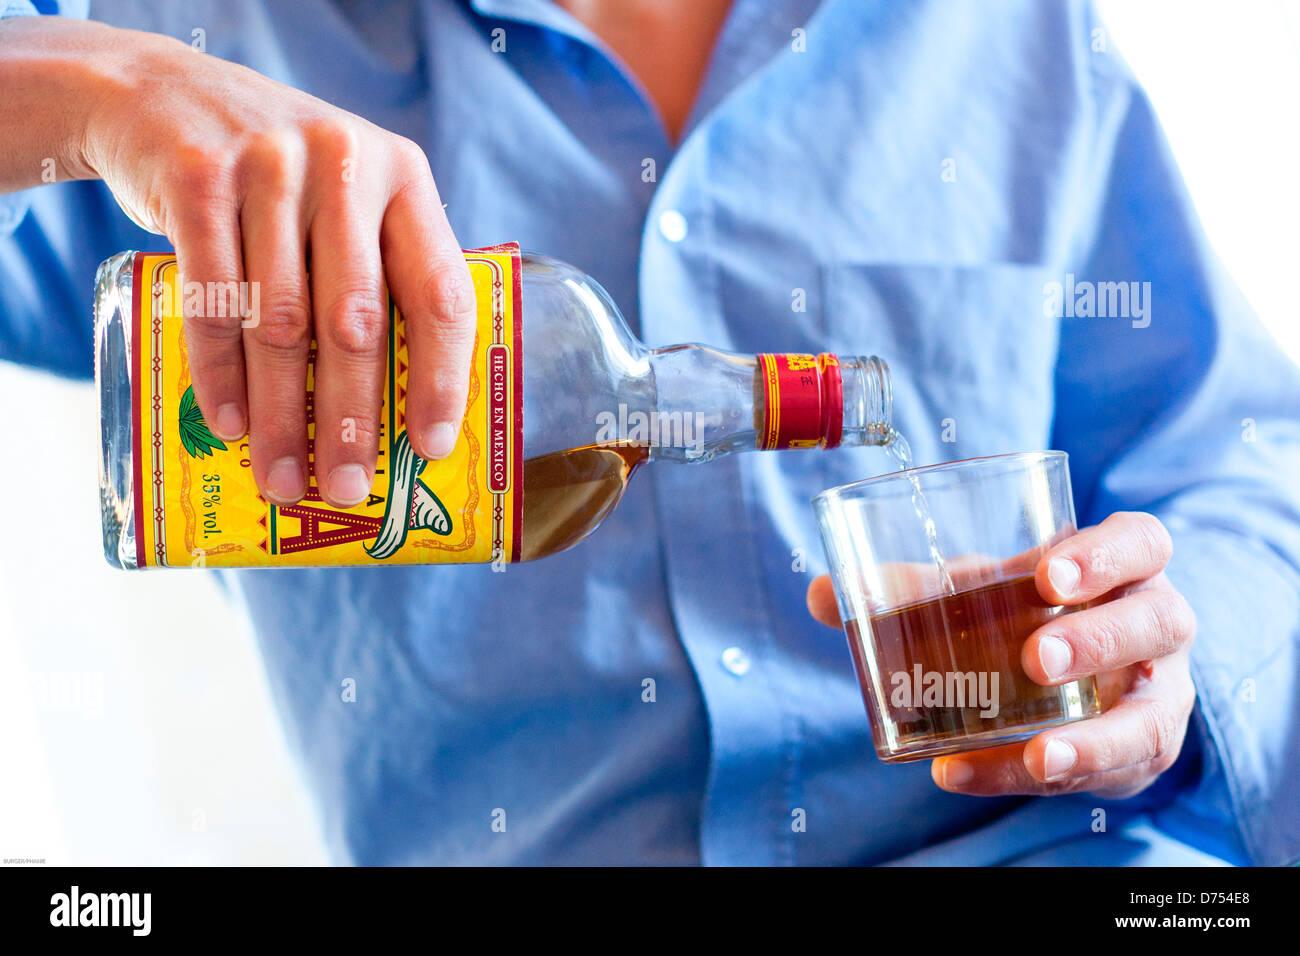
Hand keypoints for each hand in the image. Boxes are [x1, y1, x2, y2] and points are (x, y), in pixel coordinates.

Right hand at [14, 18, 474, 506]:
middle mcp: (346, 166)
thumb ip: (380, 270)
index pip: (438, 292)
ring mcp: (269, 167)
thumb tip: (402, 408)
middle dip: (351, 419)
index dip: (439, 378)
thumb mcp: (347, 198)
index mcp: (404, 179)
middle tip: (346, 489)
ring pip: (281, 321)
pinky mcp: (196, 177)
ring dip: (280, 414)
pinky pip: (212, 297)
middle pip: (357, 322)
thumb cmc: (278, 180)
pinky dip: (219, 371)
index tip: (432, 449)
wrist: (163, 95)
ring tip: (281, 477)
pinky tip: (229, 423)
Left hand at [807, 511, 1196, 797]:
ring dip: (1092, 737)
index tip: (1048, 575)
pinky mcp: (1142, 749)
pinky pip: (1109, 770)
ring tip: (1037, 755)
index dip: (1105, 553)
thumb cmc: (1026, 613)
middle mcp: (1156, 621)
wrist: (1081, 678)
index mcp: (1123, 564)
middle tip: (1035, 657)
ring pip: (1150, 712)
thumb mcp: (978, 591)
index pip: (1141, 542)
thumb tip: (820, 593)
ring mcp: (1158, 691)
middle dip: (1098, 640)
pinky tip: (973, 774)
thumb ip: (909, 588)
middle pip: (1156, 620)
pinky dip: (1045, 778)